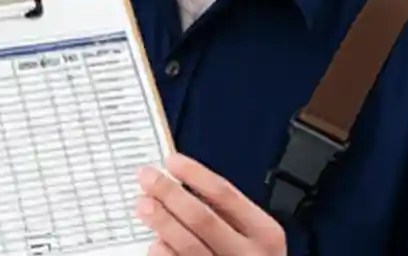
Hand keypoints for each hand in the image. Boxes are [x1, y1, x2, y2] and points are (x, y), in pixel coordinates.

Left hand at [136, 154, 285, 255]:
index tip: (171, 161)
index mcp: (264, 233)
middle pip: (202, 217)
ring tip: (143, 204)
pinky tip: (154, 242)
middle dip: (170, 193)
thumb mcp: (253, 235)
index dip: (194, 173)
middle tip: (147, 177)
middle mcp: (249, 255)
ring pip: (188, 244)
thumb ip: (226, 212)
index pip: (225, 193)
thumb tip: (182, 182)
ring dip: (161, 221)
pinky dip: (163, 253)